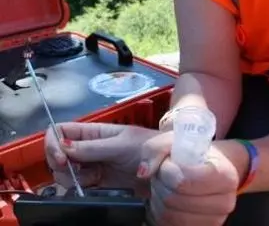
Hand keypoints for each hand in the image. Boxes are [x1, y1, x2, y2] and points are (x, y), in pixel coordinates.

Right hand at [44, 122, 158, 195]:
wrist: (164, 167)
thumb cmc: (146, 147)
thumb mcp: (120, 144)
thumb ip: (92, 147)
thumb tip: (63, 146)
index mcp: (93, 131)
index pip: (61, 130)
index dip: (54, 143)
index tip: (62, 159)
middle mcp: (88, 146)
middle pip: (58, 153)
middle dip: (61, 164)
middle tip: (77, 171)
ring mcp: (91, 164)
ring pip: (64, 171)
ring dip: (72, 178)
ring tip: (93, 178)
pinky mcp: (96, 181)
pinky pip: (76, 185)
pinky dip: (79, 188)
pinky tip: (94, 185)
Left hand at [138, 136, 247, 225]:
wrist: (204, 167)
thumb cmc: (192, 152)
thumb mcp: (175, 138)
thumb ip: (157, 147)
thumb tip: (144, 171)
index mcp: (225, 174)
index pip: (185, 180)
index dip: (168, 171)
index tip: (167, 162)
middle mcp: (225, 201)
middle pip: (173, 199)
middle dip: (161, 182)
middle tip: (163, 171)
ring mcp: (214, 220)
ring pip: (168, 215)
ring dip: (158, 197)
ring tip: (164, 183)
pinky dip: (159, 212)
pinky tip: (164, 197)